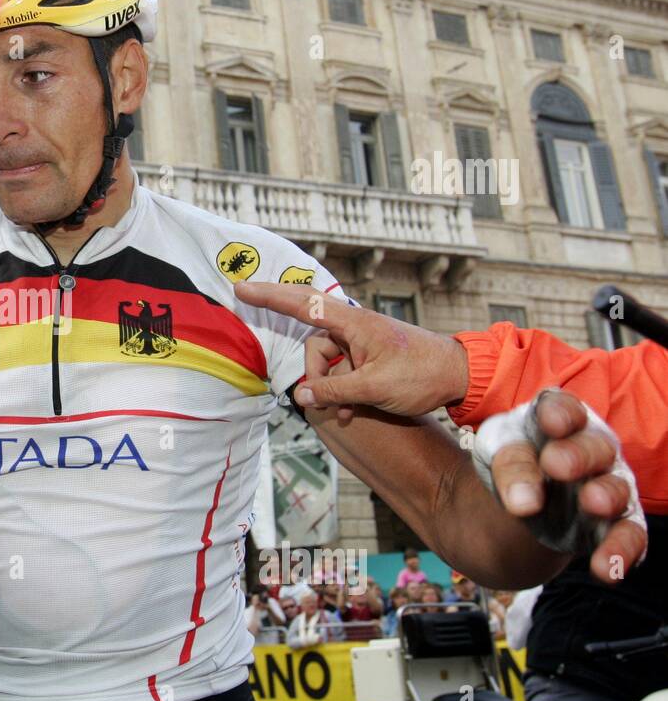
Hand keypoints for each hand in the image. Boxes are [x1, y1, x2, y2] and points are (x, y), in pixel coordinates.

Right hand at [234, 281, 469, 417]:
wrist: (460, 376)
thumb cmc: (422, 375)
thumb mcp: (374, 388)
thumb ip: (334, 391)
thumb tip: (300, 396)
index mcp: (354, 323)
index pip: (303, 304)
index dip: (269, 296)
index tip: (241, 288)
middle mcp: (354, 327)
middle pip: (311, 340)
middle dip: (312, 370)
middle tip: (315, 393)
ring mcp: (361, 342)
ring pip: (326, 362)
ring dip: (330, 388)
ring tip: (346, 412)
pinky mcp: (368, 356)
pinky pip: (341, 371)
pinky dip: (341, 390)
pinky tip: (349, 412)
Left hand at [479, 390, 646, 584]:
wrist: (517, 505)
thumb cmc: (511, 461)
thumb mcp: (494, 451)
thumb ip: (502, 457)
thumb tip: (504, 482)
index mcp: (557, 419)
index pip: (562, 409)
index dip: (559, 413)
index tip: (549, 422)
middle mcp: (590, 448)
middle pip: (593, 447)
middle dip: (577, 455)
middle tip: (556, 465)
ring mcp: (606, 486)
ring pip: (616, 489)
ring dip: (607, 496)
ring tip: (592, 503)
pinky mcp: (613, 524)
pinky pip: (627, 535)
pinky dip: (621, 550)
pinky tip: (608, 568)